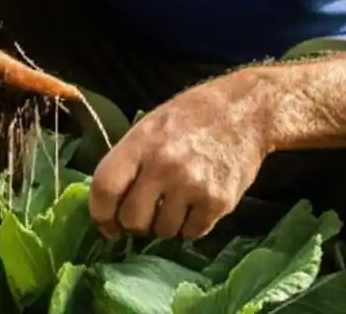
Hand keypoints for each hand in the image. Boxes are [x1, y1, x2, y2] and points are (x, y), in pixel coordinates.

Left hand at [88, 76, 272, 239]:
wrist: (245, 112)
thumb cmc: (192, 117)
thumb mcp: (151, 126)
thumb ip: (128, 161)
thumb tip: (108, 203)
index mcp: (141, 143)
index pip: (105, 187)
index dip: (100, 212)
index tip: (106, 223)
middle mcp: (164, 165)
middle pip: (132, 219)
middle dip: (133, 224)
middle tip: (144, 215)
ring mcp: (192, 185)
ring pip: (163, 231)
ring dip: (164, 225)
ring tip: (174, 204)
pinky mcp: (218, 201)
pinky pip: (192, 233)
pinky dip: (190, 226)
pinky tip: (194, 206)